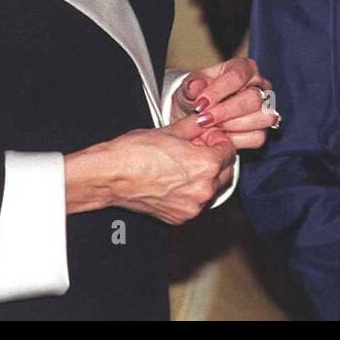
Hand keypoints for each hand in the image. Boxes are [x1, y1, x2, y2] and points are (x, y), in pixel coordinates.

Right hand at [66, 121, 235, 225]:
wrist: (110, 175)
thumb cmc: (134, 153)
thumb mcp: (170, 130)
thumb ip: (195, 126)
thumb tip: (205, 121)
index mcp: (206, 165)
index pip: (229, 150)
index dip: (217, 140)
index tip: (206, 136)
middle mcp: (203, 189)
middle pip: (225, 171)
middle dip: (215, 158)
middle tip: (197, 148)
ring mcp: (192, 207)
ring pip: (212, 189)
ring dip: (206, 176)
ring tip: (184, 164)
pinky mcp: (180, 217)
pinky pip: (196, 202)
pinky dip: (192, 191)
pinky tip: (176, 179)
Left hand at [172, 56, 278, 148]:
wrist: (197, 114)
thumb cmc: (196, 95)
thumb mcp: (189, 87)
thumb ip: (191, 86)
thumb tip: (195, 87)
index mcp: (244, 67)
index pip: (237, 76)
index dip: (218, 91)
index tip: (199, 104)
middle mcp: (260, 85)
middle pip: (253, 98)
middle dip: (225, 112)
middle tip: (203, 120)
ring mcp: (266, 107)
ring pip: (262, 118)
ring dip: (233, 126)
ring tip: (211, 128)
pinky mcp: (263, 128)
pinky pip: (258, 137)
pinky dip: (237, 140)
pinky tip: (220, 137)